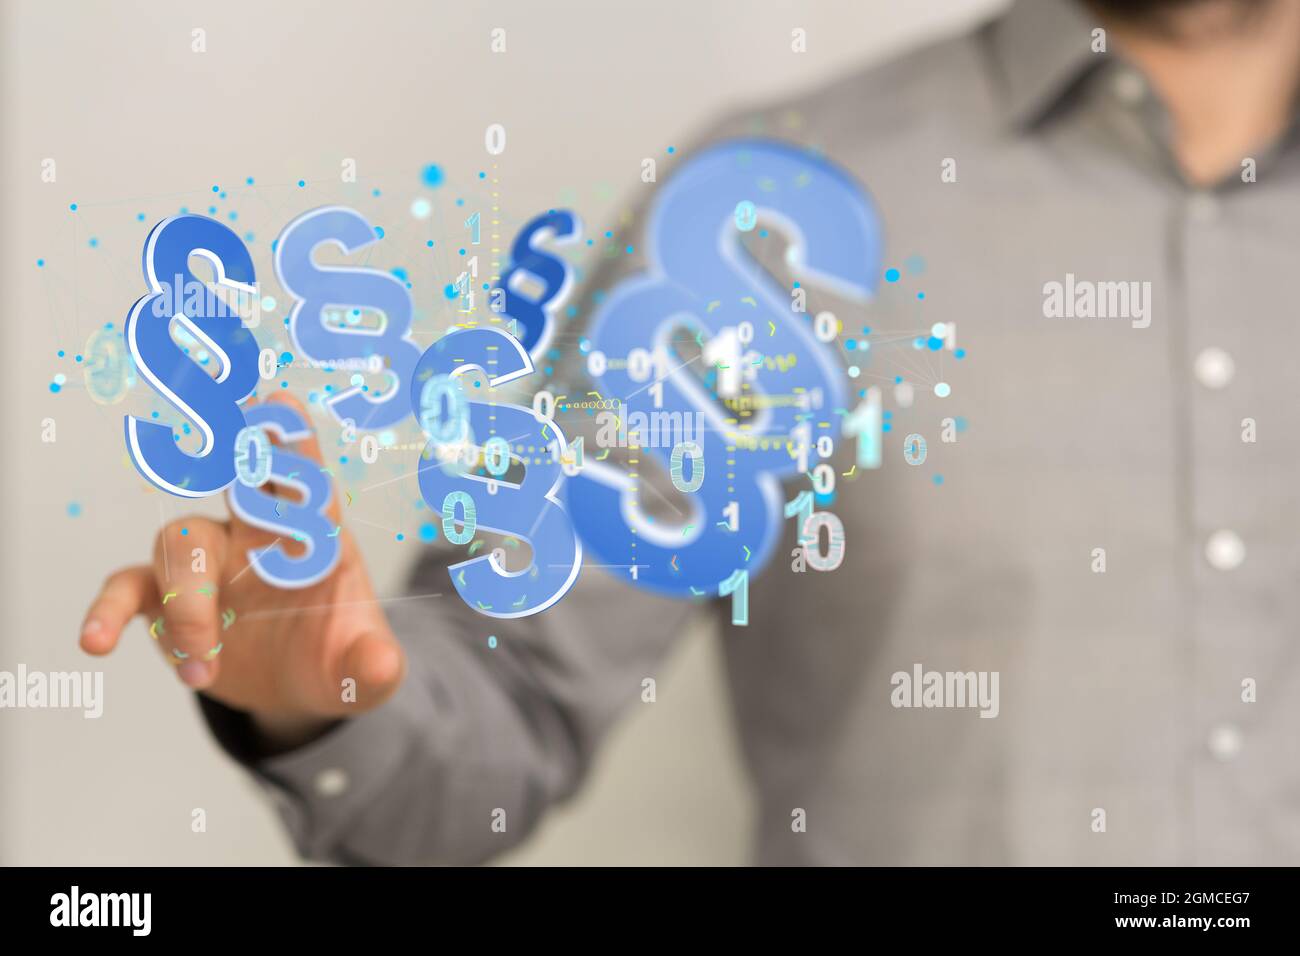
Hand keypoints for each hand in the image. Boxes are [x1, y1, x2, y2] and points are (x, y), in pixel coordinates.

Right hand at [79, 394, 405, 747]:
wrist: (294, 692)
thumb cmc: (334, 657)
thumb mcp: (363, 669)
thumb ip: (373, 666)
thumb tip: (382, 670)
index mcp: (314, 537)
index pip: (305, 481)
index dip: (292, 442)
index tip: (279, 400)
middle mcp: (257, 535)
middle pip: (237, 487)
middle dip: (229, 466)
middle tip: (226, 446)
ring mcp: (209, 563)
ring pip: (180, 542)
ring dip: (189, 607)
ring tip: (204, 666)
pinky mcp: (167, 600)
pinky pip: (128, 588)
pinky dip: (106, 610)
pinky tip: (95, 642)